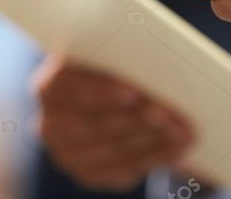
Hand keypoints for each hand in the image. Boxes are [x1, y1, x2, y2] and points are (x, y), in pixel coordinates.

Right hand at [31, 56, 194, 191]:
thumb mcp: (109, 56)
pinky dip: (156, 156)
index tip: (133, 92)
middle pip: (94, 122)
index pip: (67, 86)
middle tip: (168, 113)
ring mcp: (67, 154)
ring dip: (152, 138)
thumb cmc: (111, 67)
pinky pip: (125, 169)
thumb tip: (156, 60)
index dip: (100, 90)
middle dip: (136, 118)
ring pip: (113, 148)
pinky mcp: (90, 173)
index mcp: (49, 85)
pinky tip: (177, 146)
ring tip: (182, 130)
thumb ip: (119, 56)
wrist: (105, 100)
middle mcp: (50, 123)